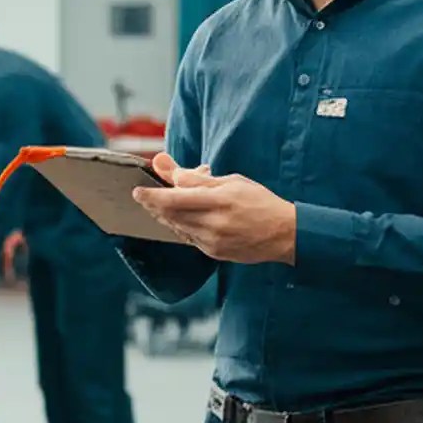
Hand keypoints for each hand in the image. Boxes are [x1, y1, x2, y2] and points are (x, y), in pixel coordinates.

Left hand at [133, 152, 296, 264]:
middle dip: (154, 205)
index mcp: (220, 200)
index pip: (175, 198)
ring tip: (160, 204)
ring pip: (177, 227)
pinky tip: (181, 218)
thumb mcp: (231, 181)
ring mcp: (213, 241)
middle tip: (144, 196)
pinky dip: (180, 227)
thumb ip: (197, 177)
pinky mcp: (214, 253)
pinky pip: (188, 238)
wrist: (285, 234)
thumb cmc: (260, 202)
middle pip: (171, 215)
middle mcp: (214, 223)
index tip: (137, 191)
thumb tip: (170, 170)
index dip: (152, 196)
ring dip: (165, 216)